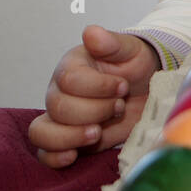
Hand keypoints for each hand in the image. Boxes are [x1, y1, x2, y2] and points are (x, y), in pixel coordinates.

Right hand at [28, 26, 157, 167]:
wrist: (147, 90)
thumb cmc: (136, 66)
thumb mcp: (131, 50)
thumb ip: (111, 43)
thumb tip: (91, 32)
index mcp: (71, 67)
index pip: (69, 80)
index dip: (98, 87)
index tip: (124, 86)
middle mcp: (59, 92)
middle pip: (59, 108)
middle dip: (95, 111)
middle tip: (119, 106)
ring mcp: (60, 118)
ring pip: (42, 132)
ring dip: (71, 137)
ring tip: (98, 132)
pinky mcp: (67, 140)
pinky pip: (44, 153)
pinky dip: (54, 157)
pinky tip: (73, 156)